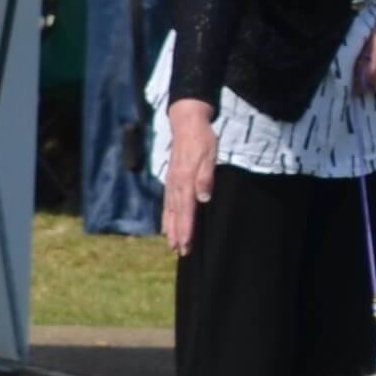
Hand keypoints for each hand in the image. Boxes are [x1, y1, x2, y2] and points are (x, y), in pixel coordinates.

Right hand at [162, 99, 216, 255]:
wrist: (186, 123)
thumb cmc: (202, 140)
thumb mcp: (209, 155)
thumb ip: (205, 177)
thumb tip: (203, 197)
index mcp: (186, 181)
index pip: (186, 210)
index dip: (186, 229)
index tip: (186, 244)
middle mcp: (176, 185)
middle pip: (177, 215)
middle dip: (179, 234)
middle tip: (181, 252)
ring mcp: (171, 183)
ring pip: (170, 211)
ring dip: (171, 229)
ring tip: (173, 245)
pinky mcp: (171, 180)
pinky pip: (167, 203)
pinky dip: (166, 217)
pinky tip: (166, 227)